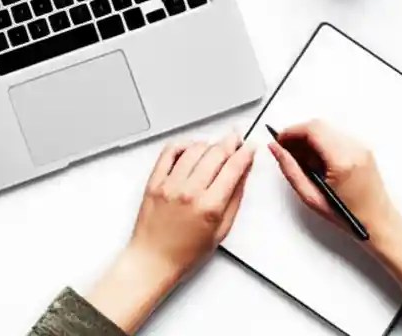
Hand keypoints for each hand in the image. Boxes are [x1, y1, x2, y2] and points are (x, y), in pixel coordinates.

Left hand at [129, 132, 255, 276]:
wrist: (152, 260)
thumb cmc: (185, 253)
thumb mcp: (221, 230)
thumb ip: (235, 198)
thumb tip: (243, 173)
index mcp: (209, 206)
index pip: (233, 167)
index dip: (245, 152)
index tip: (249, 148)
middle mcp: (189, 192)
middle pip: (216, 153)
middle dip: (230, 143)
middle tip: (235, 141)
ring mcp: (170, 185)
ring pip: (195, 149)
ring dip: (209, 144)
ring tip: (215, 148)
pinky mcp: (154, 182)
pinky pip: (170, 151)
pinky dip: (183, 144)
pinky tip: (191, 148)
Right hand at [267, 120, 399, 234]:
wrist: (378, 222)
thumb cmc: (350, 217)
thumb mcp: (312, 198)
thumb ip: (291, 170)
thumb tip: (277, 150)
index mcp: (343, 162)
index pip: (312, 130)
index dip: (291, 132)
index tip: (280, 140)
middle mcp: (355, 149)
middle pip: (319, 126)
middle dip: (299, 134)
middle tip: (286, 149)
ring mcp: (362, 147)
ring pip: (327, 129)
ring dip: (310, 139)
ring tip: (302, 160)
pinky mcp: (364, 149)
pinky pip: (337, 137)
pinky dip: (323, 143)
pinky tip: (317, 161)